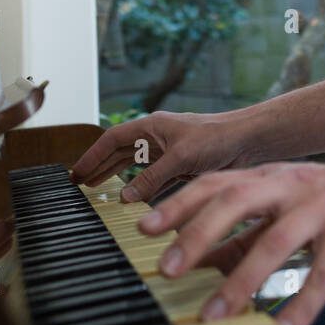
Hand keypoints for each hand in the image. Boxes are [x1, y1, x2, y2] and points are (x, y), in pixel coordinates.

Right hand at [68, 110, 252, 202]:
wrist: (248, 141)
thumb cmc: (217, 137)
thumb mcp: (181, 157)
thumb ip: (152, 177)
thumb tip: (124, 196)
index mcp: (152, 126)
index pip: (112, 139)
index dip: (93, 155)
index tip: (76, 172)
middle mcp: (156, 137)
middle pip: (119, 152)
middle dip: (99, 166)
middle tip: (79, 184)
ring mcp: (168, 152)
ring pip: (134, 166)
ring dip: (115, 176)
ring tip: (95, 189)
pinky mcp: (180, 167)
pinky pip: (152, 178)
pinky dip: (139, 188)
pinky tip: (129, 199)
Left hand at [137, 151, 324, 324]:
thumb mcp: (288, 204)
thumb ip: (247, 229)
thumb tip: (201, 257)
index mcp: (270, 176)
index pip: (216, 182)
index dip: (180, 202)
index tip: (144, 226)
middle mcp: (291, 186)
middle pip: (237, 200)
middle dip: (197, 233)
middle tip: (166, 267)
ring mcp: (322, 208)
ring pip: (276, 240)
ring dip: (241, 280)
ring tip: (214, 313)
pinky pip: (323, 274)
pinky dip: (302, 303)